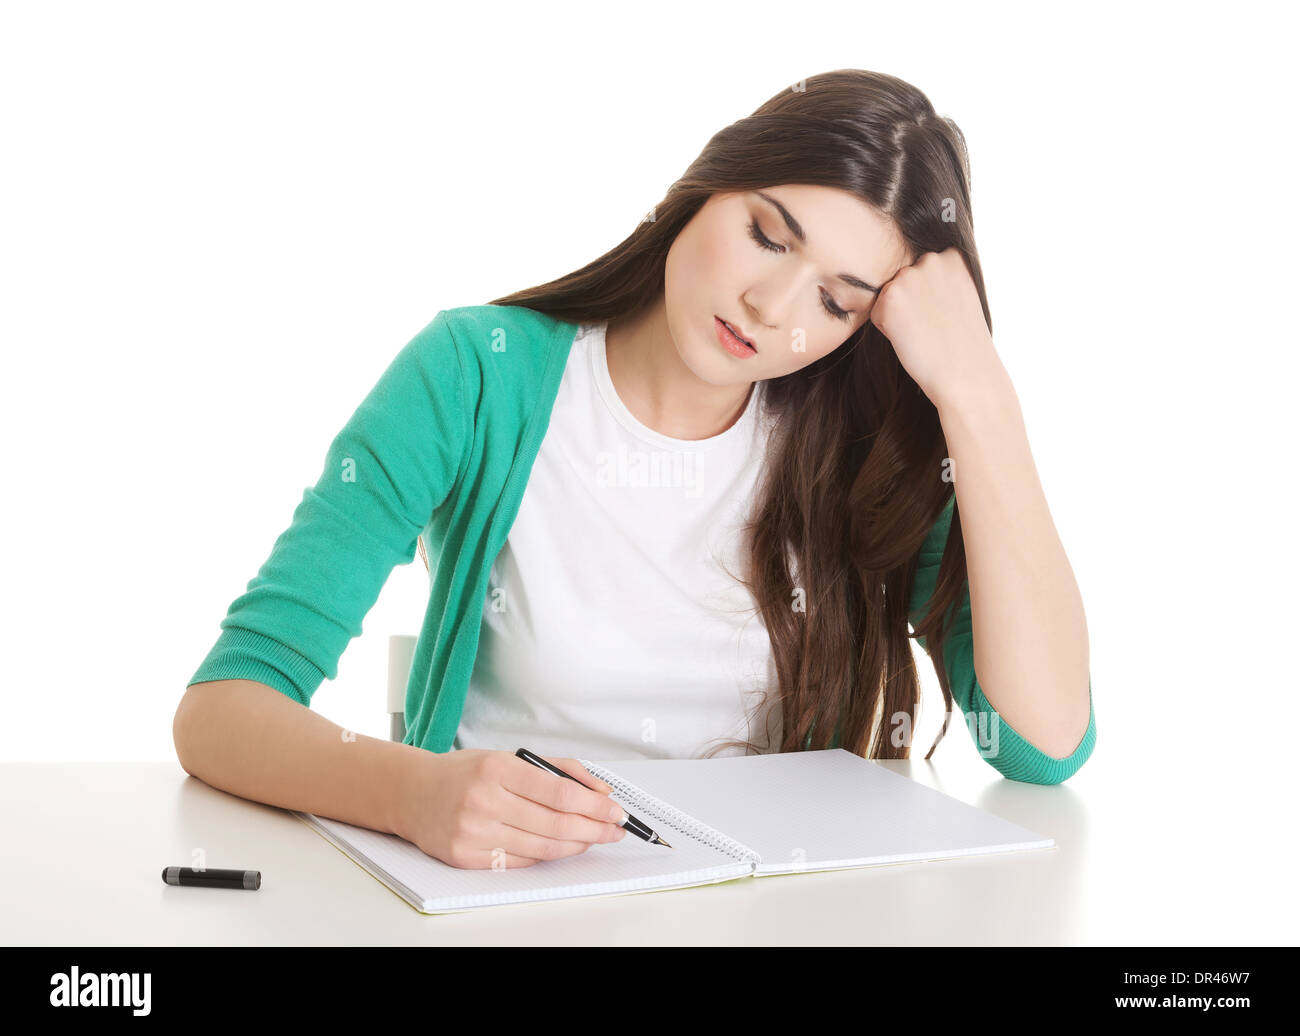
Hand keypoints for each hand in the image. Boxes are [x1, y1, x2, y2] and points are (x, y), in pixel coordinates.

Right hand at [395, 749, 627, 868]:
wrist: (411, 793)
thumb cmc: (464, 773)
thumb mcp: (509, 757)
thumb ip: (558, 770)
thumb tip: (601, 791)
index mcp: (497, 768)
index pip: (560, 793)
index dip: (595, 806)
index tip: (615, 811)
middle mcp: (483, 800)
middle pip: (556, 823)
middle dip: (594, 829)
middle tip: (614, 829)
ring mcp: (473, 832)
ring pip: (542, 847)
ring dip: (576, 845)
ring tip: (593, 838)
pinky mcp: (466, 857)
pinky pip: (521, 861)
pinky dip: (547, 854)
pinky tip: (561, 845)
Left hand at [868, 246, 1001, 408]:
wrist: (966, 372)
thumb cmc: (964, 342)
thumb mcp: (961, 295)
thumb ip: (939, 277)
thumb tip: (906, 274)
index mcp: (953, 255)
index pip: (922, 270)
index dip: (930, 297)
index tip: (946, 314)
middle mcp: (931, 258)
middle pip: (902, 280)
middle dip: (911, 303)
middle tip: (935, 326)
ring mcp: (909, 276)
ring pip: (888, 296)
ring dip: (898, 316)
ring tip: (926, 332)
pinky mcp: (890, 297)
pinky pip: (876, 313)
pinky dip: (888, 330)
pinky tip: (913, 338)